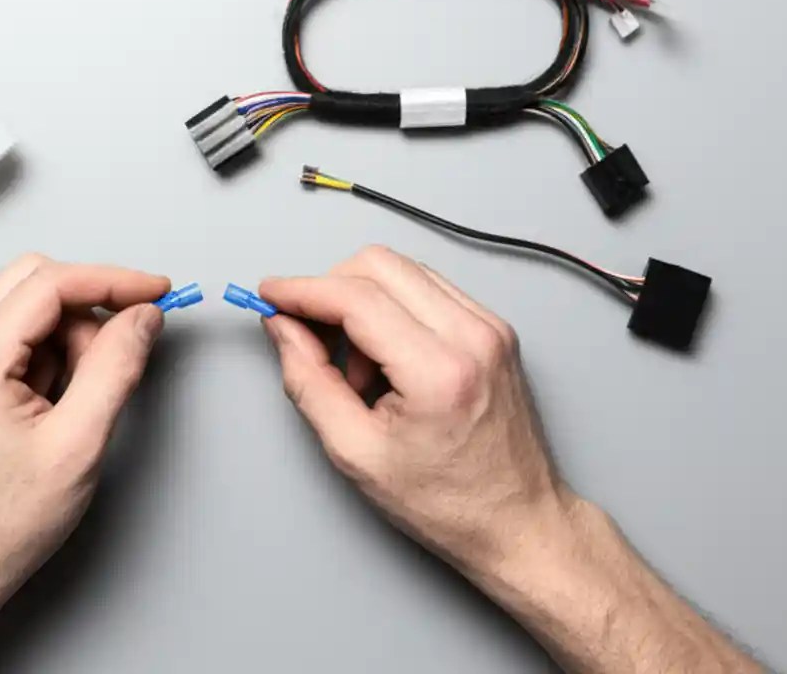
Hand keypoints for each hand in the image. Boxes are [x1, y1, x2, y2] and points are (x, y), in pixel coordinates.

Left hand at [0, 254, 169, 672]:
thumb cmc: (1, 523)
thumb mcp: (78, 445)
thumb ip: (115, 368)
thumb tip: (142, 318)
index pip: (49, 283)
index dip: (113, 281)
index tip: (156, 291)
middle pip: (33, 282)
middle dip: (89, 307)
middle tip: (123, 349)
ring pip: (25, 308)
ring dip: (69, 336)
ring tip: (81, 400)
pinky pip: (13, 338)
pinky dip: (49, 356)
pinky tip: (59, 403)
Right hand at [260, 245, 561, 571]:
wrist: (517, 522)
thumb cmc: (447, 502)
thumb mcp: (355, 452)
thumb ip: (308, 382)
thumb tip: (283, 329)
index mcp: (439, 371)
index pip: (356, 297)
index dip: (301, 290)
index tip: (269, 294)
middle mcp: (473, 336)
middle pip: (379, 265)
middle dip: (329, 289)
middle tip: (306, 333)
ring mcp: (491, 327)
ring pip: (403, 271)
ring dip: (362, 302)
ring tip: (355, 369)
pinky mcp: (495, 329)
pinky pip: (428, 291)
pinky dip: (392, 311)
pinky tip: (385, 362)